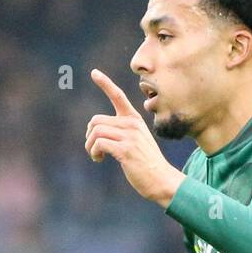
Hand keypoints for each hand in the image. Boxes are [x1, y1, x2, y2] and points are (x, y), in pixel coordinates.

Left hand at [84, 69, 183, 204]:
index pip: (118, 96)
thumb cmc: (147, 164)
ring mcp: (129, 136)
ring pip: (95, 131)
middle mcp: (132, 125)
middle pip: (96, 120)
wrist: (161, 180)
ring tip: (96, 156)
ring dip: (90, 146)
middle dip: (89, 136)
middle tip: (94, 149)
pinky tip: (99, 159)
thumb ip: (121, 132)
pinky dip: (94, 152)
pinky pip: (99, 143)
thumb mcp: (137, 142)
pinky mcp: (125, 149)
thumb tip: (95, 130)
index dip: (105, 83)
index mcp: (135, 120)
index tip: (94, 72)